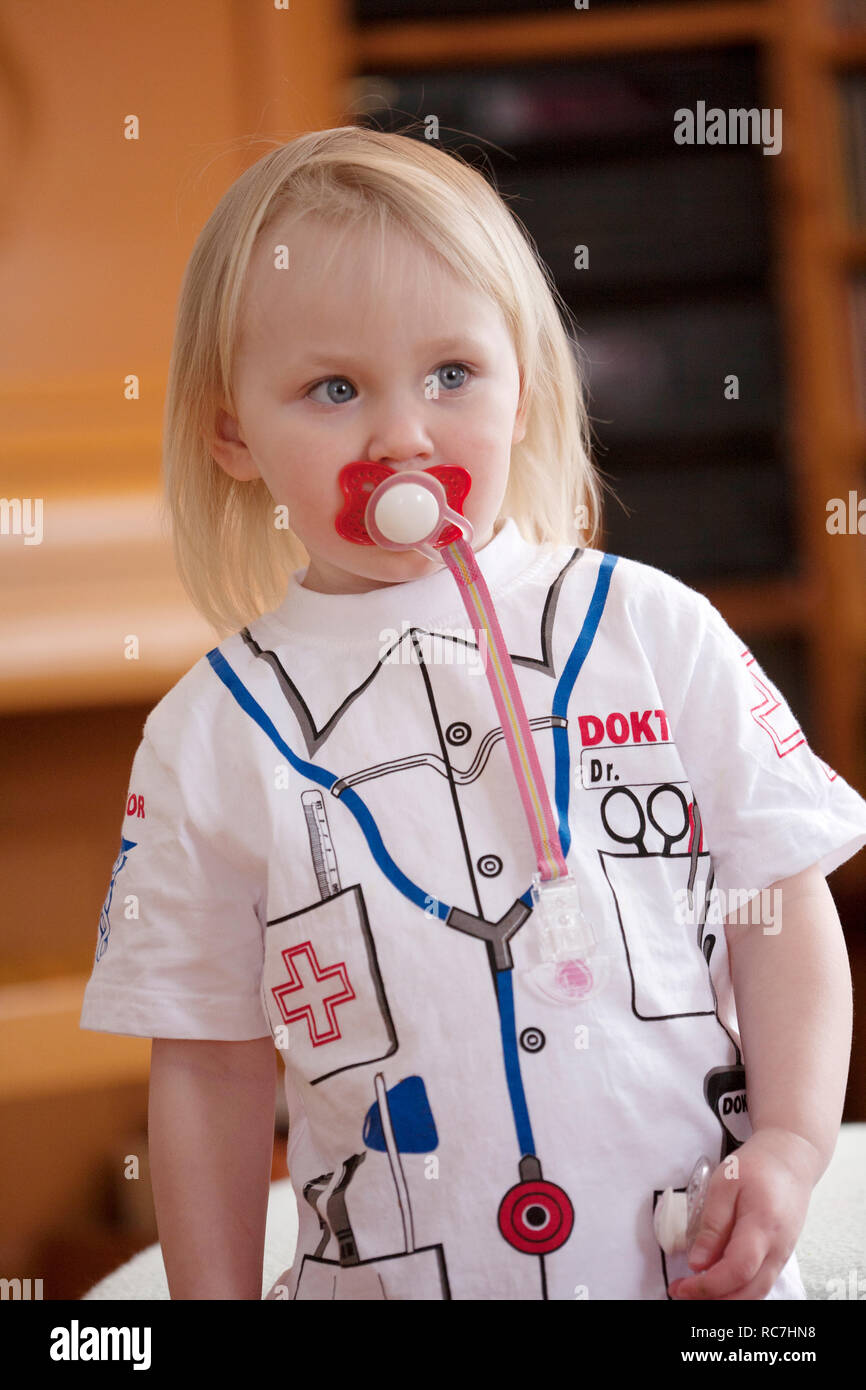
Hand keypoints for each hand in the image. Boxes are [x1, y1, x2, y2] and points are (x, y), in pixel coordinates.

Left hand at [667, 1127, 820, 1299]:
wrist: (791, 1159)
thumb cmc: (758, 1166)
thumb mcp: (724, 1183)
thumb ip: (712, 1224)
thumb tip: (697, 1262)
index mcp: (763, 1226)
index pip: (737, 1270)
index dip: (708, 1285)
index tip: (682, 1285)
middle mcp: (778, 1248)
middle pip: (748, 1291)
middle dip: (713, 1299)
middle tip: (680, 1292)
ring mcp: (783, 1255)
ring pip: (756, 1292)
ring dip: (725, 1298)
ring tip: (694, 1289)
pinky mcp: (780, 1256)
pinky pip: (760, 1283)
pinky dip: (737, 1290)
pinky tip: (716, 1280)